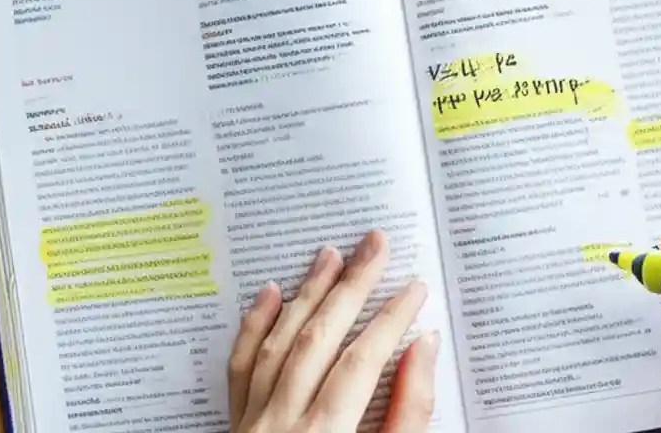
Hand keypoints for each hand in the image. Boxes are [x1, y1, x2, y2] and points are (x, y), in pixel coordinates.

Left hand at [228, 230, 439, 432]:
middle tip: (375, 244)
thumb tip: (423, 347)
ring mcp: (255, 422)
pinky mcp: (237, 424)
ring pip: (279, 344)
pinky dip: (254, 327)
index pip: (363, 360)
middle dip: (352, 287)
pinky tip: (270, 293)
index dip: (392, 320)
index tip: (414, 288)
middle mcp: (284, 422)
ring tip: (331, 256)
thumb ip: (408, 412)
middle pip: (320, 338)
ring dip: (308, 295)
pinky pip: (241, 368)